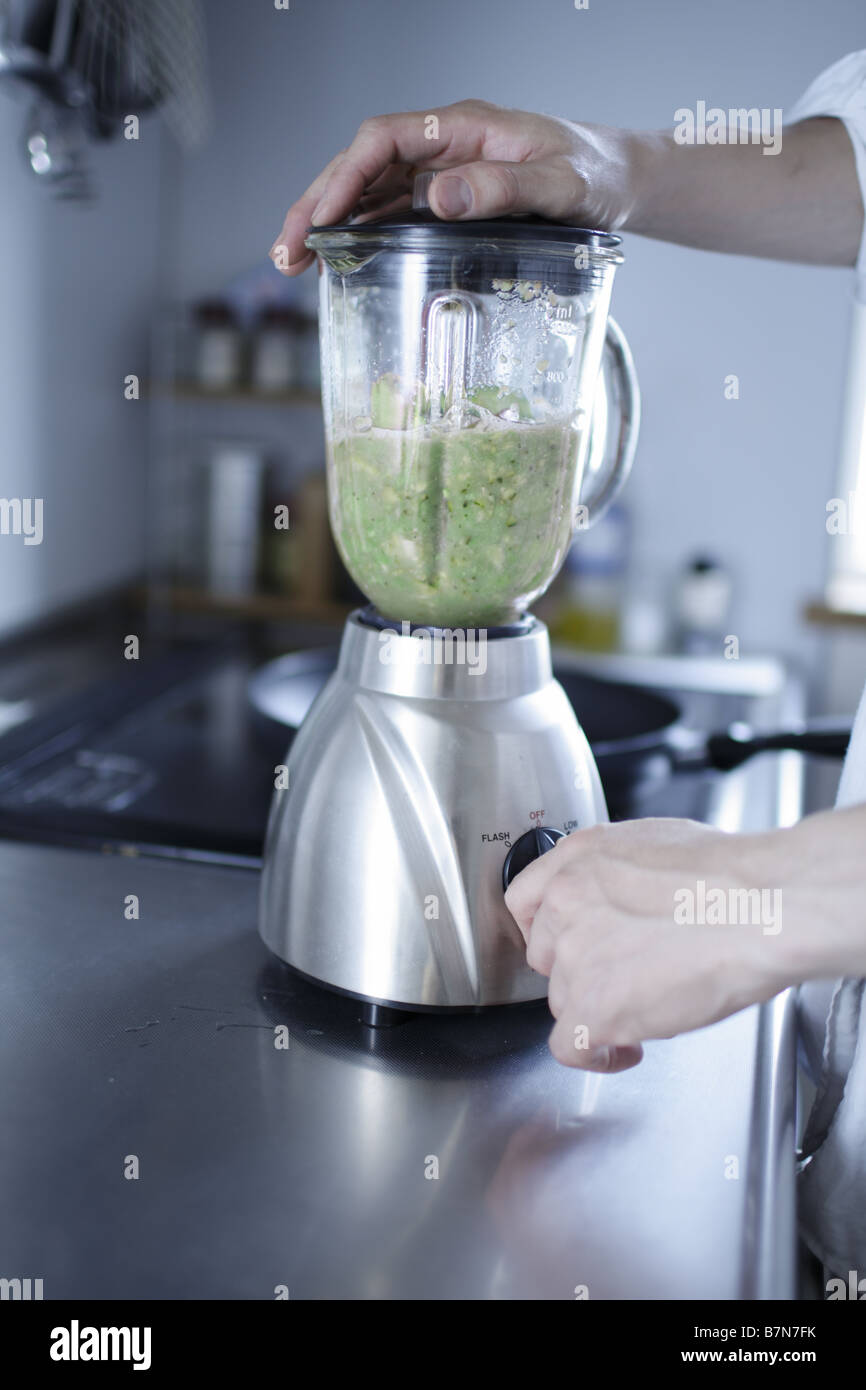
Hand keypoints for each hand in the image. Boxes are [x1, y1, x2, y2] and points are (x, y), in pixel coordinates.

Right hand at [269, 99, 642, 274]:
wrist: (620, 180)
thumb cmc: (595, 175)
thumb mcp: (558, 183)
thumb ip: (503, 187)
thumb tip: (439, 198)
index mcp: (462, 127)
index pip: (382, 140)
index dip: (345, 176)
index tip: (323, 218)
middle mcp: (443, 146)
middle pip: (361, 166)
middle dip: (318, 205)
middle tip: (286, 252)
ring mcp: (442, 173)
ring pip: (369, 191)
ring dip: (330, 224)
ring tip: (295, 265)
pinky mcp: (448, 200)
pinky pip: (392, 212)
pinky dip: (360, 234)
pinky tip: (339, 261)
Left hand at [504, 817, 798, 1071]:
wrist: (759, 907)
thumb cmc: (732, 880)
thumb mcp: (657, 843)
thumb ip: (617, 872)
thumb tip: (623, 897)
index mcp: (578, 859)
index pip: (526, 902)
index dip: (550, 933)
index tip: (567, 948)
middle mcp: (566, 902)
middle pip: (548, 957)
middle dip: (582, 972)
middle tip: (625, 978)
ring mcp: (575, 956)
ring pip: (564, 1001)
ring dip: (599, 1010)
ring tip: (648, 1007)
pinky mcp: (594, 1006)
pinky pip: (570, 1047)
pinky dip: (596, 1056)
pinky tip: (627, 1048)